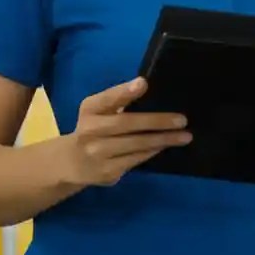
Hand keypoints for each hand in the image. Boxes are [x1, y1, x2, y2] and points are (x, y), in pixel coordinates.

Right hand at [60, 77, 191, 186]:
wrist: (71, 163)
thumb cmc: (92, 129)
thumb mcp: (97, 111)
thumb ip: (118, 102)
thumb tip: (148, 89)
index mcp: (89, 110)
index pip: (107, 99)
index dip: (124, 92)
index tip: (144, 83)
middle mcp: (90, 130)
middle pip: (126, 124)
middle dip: (156, 121)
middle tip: (182, 120)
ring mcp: (98, 153)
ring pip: (136, 144)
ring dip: (162, 139)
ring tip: (184, 136)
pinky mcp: (108, 171)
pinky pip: (136, 159)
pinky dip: (153, 151)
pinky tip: (165, 146)